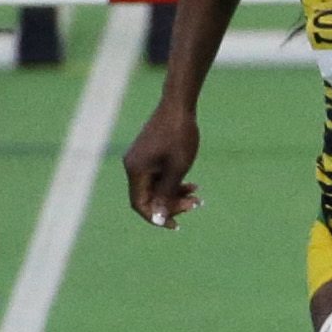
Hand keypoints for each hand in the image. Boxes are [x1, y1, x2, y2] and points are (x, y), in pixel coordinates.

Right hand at [119, 101, 202, 228]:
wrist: (179, 106)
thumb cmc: (180, 135)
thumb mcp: (177, 168)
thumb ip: (166, 193)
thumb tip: (157, 217)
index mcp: (135, 170)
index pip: (140, 204)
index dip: (156, 217)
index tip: (175, 225)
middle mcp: (133, 166)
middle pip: (148, 197)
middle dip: (171, 204)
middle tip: (196, 204)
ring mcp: (140, 160)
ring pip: (155, 188)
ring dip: (175, 195)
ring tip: (197, 197)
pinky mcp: (148, 155)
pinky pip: (158, 177)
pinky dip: (173, 183)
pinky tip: (191, 185)